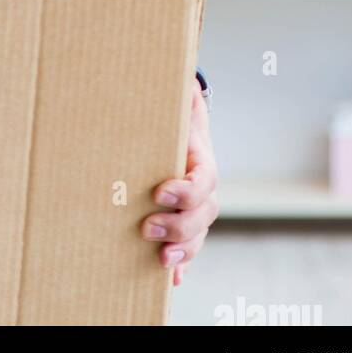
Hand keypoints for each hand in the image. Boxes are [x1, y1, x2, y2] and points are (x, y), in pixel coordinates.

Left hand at [142, 74, 218, 285]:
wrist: (177, 137)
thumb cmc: (173, 121)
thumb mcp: (176, 104)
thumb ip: (180, 91)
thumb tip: (183, 74)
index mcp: (203, 163)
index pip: (204, 181)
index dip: (186, 190)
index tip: (160, 192)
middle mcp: (205, 192)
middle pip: (202, 215)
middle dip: (177, 225)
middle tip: (147, 226)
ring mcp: (197, 213)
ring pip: (197, 236)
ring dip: (181, 250)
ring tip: (160, 259)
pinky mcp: (184, 227)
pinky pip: (188, 251)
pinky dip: (182, 265)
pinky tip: (172, 278)